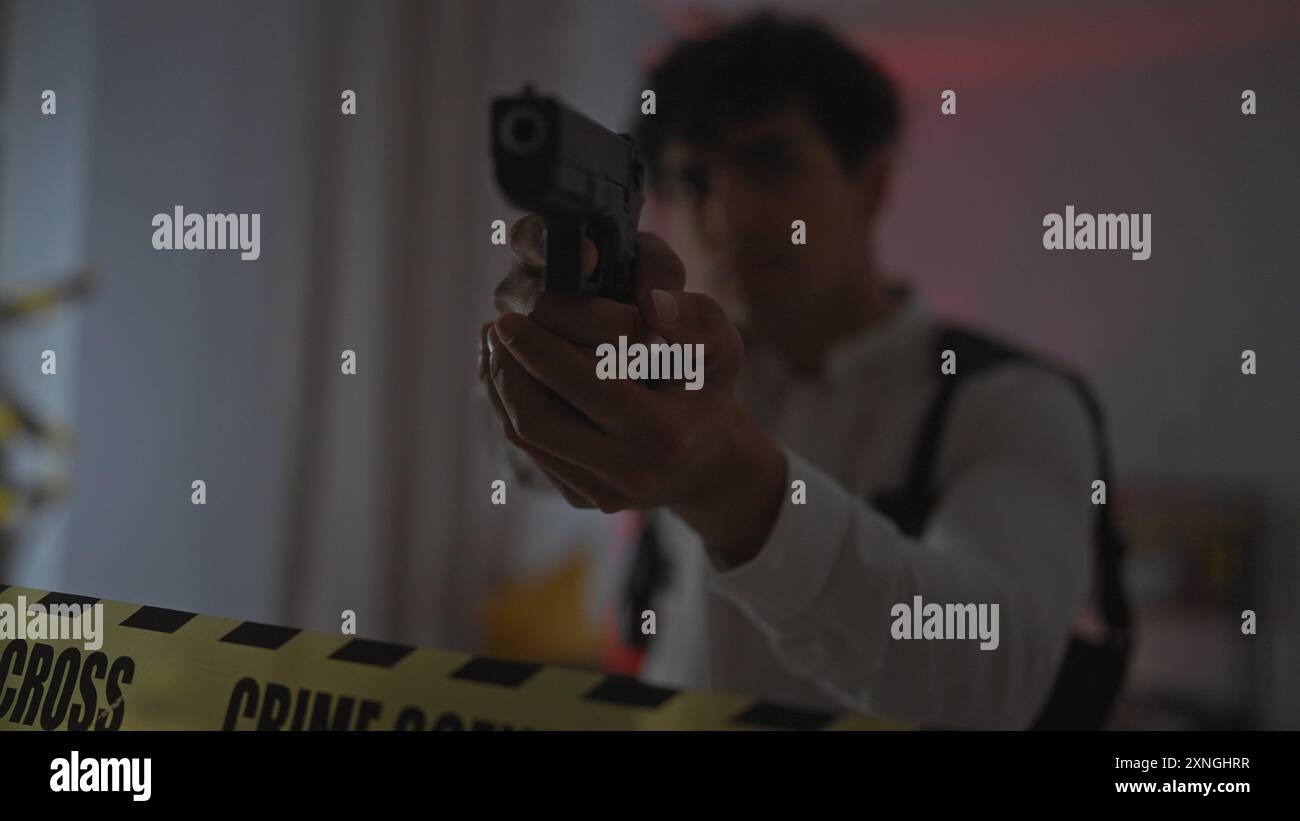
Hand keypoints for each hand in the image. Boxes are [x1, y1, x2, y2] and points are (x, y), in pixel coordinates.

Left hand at [478, 215, 786, 565]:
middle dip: (509, 365)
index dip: (545, 342)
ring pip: (525, 435)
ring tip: (495, 344)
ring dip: (501, 385)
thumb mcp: (720, 346)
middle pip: (539, 417)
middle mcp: (631, 472)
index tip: (526, 306)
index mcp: (665, 433)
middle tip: (498, 324)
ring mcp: (603, 493)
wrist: (706, 460)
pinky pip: (530, 449)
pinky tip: (508, 373)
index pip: (586, 381)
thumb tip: (651, 304)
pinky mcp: (581, 498)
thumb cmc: (706, 389)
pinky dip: (510, 406)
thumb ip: (696, 316)